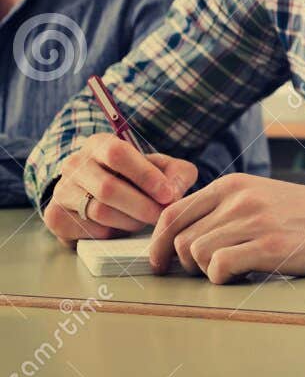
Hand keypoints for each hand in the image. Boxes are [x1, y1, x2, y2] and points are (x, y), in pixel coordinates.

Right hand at [42, 134, 197, 244]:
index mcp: (100, 144)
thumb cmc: (139, 177)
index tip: (167, 195)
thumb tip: (172, 193)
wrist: (104, 193)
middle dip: (142, 206)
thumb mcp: (164, 168)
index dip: (145, 176)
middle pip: (108, 188)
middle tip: (160, 216)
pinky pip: (87, 230)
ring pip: (99, 211)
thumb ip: (177, 174)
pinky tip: (120, 227)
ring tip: (144, 221)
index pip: (118, 154)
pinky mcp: (55, 215)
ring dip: (129, 221)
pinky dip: (110, 233)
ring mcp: (62, 190)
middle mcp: (75, 164)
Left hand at [148, 175, 304, 283]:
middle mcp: (238, 198)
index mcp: (234, 185)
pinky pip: (219, 269)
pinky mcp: (269, 246)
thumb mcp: (264, 196)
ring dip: (208, 272)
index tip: (160, 264)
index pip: (172, 213)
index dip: (157, 244)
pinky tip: (246, 275)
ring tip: (236, 270)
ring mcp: (253, 221)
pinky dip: (224, 279)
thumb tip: (185, 240)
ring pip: (196, 255)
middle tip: (209, 272)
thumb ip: (228, 209)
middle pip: (180, 239)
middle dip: (185, 264)